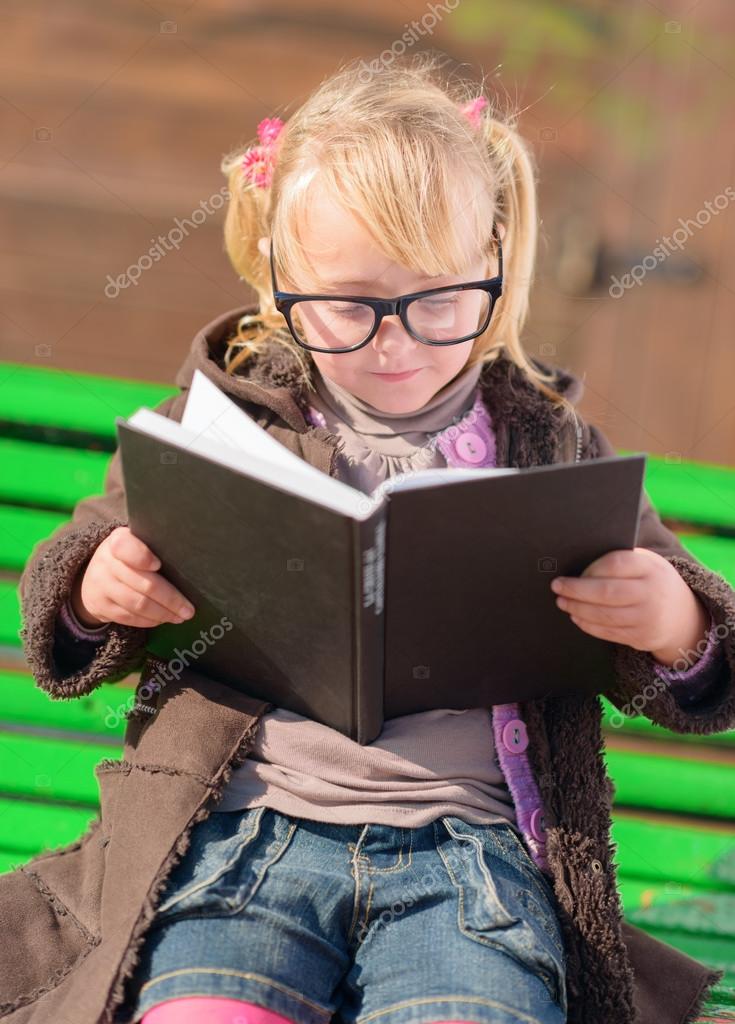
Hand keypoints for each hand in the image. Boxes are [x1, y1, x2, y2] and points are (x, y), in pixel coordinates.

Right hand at [70, 526, 195, 628]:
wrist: (94, 574)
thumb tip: (190, 561)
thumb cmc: (128, 557)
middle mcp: (106, 562)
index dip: (142, 557)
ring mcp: (101, 585)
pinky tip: (162, 619)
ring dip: (163, 613)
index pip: (126, 547)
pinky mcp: (101, 606)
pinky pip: (129, 617)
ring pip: (138, 604)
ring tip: (180, 617)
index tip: (158, 564)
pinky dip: (149, 621)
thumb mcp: (135, 544)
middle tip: (189, 609)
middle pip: (143, 583)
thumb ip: (155, 548)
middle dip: (171, 599)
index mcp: (118, 541)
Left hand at [550, 547, 709, 667]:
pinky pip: (608, 632)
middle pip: (606, 592)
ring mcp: (647, 617)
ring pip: (604, 615)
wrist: (682, 615)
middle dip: (576, 590)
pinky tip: (576, 617)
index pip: (616, 563)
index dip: (590, 568)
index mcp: (651, 568)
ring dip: (577, 609)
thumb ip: (622, 560)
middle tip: (557, 587)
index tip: (572, 571)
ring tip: (562, 602)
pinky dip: (588, 625)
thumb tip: (580, 561)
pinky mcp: (641, 637)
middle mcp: (651, 593)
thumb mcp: (646, 564)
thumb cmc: (652, 581)